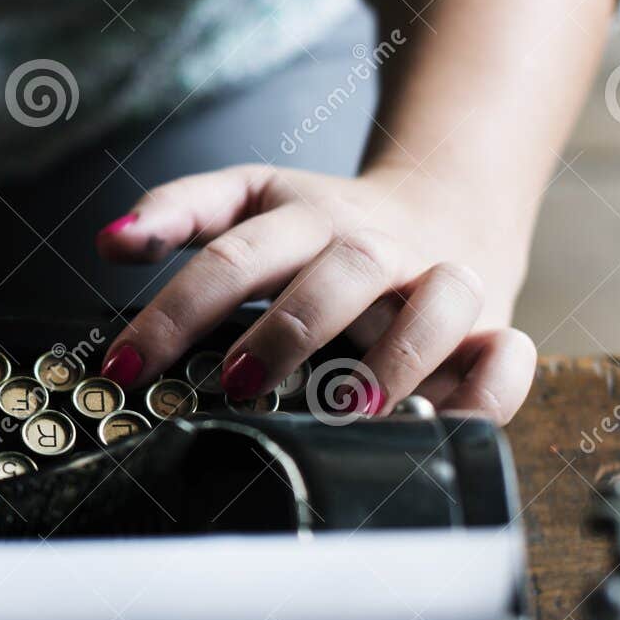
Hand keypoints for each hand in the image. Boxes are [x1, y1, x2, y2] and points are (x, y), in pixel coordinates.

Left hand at [95, 164, 536, 423]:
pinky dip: (488, 389)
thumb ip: (179, 213)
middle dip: (288, 331)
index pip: (233, 257)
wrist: (449, 205)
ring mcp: (441, 283)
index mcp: (307, 219)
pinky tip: (442, 422)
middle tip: (237, 383)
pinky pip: (510, 356)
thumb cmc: (329, 220)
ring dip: (396, 358)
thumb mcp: (251, 197)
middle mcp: (378, 248)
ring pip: (438, 305)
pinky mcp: (492, 324)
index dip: (174, 313)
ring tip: (347, 410)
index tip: (125, 368)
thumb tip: (109, 243)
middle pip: (340, 273)